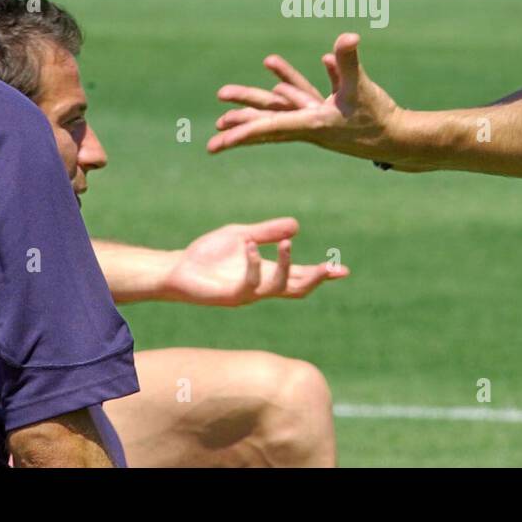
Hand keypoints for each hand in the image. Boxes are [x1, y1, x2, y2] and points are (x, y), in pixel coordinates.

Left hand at [163, 217, 348, 306]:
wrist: (179, 267)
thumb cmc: (210, 255)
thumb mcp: (243, 235)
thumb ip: (267, 232)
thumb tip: (297, 226)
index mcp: (268, 272)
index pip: (300, 275)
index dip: (322, 273)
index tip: (343, 269)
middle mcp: (262, 286)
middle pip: (297, 288)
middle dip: (316, 279)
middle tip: (332, 269)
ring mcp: (248, 294)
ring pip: (278, 288)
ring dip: (286, 267)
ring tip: (287, 244)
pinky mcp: (231, 295)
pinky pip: (249, 282)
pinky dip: (253, 262)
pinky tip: (250, 244)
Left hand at [209, 33, 402, 161]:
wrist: (403, 140)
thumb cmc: (380, 120)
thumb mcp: (362, 89)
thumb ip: (349, 62)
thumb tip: (347, 36)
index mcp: (311, 124)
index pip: (270, 127)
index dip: (243, 132)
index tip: (219, 141)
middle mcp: (311, 124)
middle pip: (269, 119)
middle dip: (242, 119)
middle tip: (216, 122)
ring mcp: (322, 119)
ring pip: (286, 108)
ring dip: (263, 100)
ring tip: (241, 97)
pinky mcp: (336, 112)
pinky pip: (315, 94)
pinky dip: (312, 79)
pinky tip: (322, 60)